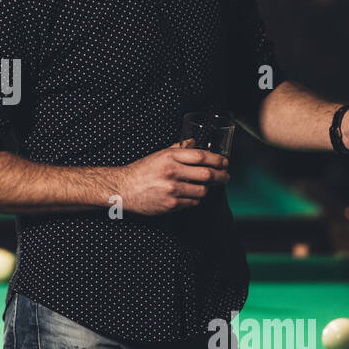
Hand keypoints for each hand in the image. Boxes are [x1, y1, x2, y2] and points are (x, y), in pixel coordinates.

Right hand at [114, 141, 229, 214]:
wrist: (123, 189)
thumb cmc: (141, 171)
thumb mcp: (159, 155)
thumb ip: (178, 149)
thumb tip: (195, 143)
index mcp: (169, 157)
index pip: (201, 156)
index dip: (218, 159)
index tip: (225, 162)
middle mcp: (172, 172)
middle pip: (207, 174)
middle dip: (222, 176)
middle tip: (226, 177)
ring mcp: (172, 190)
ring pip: (202, 191)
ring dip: (208, 189)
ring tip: (206, 186)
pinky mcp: (170, 205)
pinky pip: (192, 202)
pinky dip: (195, 199)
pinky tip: (191, 195)